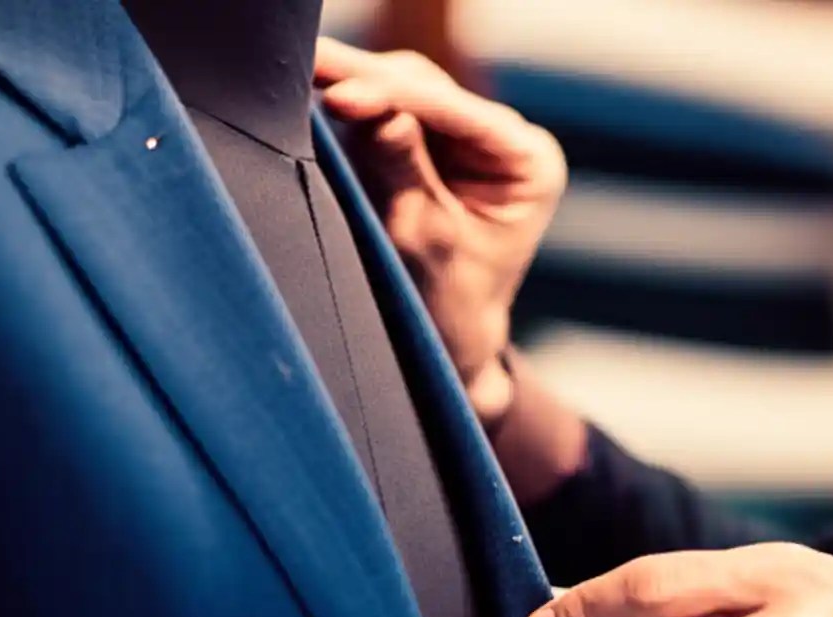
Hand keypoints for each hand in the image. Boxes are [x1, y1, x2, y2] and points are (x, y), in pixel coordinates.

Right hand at [314, 39, 566, 421]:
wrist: (448, 338)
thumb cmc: (447, 303)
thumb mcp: (424, 240)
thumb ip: (403, 172)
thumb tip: (374, 112)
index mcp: (528, 162)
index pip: (456, 112)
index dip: (393, 98)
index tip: (340, 96)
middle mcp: (502, 138)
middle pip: (429, 88)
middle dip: (366, 78)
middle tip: (309, 61)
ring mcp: (466, 136)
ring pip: (404, 89)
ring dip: (355, 82)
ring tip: (304, 70)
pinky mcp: (429, 142)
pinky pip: (386, 109)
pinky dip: (352, 102)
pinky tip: (313, 87)